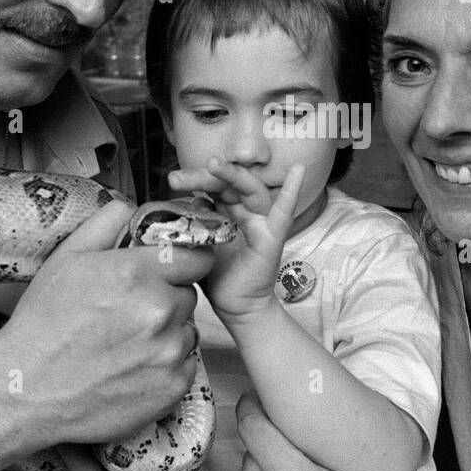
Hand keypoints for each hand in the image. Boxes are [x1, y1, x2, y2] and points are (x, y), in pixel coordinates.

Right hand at [0, 195, 214, 449]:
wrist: (25, 392)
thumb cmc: (42, 324)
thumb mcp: (65, 259)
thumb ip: (105, 224)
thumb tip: (132, 206)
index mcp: (136, 274)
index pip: (196, 256)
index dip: (183, 261)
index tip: (173, 269)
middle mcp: (160, 311)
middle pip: (188, 295)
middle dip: (166, 298)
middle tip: (129, 312)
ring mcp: (169, 353)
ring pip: (186, 331)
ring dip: (166, 334)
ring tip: (124, 344)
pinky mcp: (173, 387)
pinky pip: (184, 366)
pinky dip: (165, 366)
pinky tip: (130, 368)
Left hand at [168, 159, 304, 321]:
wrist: (236, 307)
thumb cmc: (218, 276)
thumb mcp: (197, 245)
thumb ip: (191, 224)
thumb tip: (178, 204)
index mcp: (229, 211)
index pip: (213, 187)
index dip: (194, 180)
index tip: (173, 180)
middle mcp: (247, 212)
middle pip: (229, 184)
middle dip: (204, 176)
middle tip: (177, 178)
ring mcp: (262, 223)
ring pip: (251, 190)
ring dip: (234, 175)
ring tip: (214, 163)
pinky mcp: (272, 238)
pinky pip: (283, 214)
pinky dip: (291, 192)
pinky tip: (298, 170)